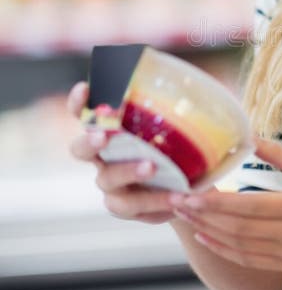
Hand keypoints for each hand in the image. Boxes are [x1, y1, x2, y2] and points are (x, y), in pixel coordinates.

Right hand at [67, 81, 173, 224]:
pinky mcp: (126, 208)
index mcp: (109, 132)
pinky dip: (156, 202)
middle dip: (90, 141)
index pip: (85, 114)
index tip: (84, 88)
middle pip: (81, 150)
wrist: (185, 189)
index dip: (79, 102)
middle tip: (104, 136)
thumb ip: (176, 110)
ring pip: (108, 180)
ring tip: (153, 168)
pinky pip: (134, 207)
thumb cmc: (175, 150)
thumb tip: (194, 82)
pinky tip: (178, 196)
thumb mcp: (177, 127)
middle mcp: (102, 158)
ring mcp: (111, 185)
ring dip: (128, 171)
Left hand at [170, 137, 281, 271]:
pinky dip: (226, 250)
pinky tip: (208, 237)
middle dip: (203, 217)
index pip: (246, 207)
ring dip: (210, 233)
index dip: (214, 203)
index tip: (188, 193)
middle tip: (176, 203)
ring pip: (240, 247)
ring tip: (186, 217)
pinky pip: (251, 260)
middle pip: (238, 229)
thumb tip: (249, 135)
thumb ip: (280, 155)